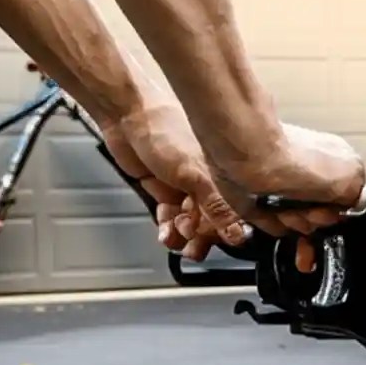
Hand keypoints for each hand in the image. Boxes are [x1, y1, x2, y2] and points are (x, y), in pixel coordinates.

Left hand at [99, 91, 249, 261]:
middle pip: (212, 219)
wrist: (127, 117)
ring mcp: (185, 185)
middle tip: (195, 247)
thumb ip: (216, 207)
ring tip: (177, 239)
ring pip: (190, 221)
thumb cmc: (165, 130)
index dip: (227, 230)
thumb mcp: (194, 176)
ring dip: (183, 235)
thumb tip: (238, 233)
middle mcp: (207, 181)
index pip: (233, 211)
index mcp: (223, 174)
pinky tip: (165, 232)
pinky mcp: (164, 187)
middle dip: (203, 236)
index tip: (219, 242)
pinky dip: (167, 227)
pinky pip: (170, 216)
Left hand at [207, 122, 365, 237]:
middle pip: (322, 220)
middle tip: (304, 205)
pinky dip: (270, 221)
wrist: (250, 157)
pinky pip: (274, 227)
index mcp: (337, 168)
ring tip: (282, 202)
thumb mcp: (349, 178)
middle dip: (313, 219)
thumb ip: (360, 195)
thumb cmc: (294, 160)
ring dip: (290, 220)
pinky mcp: (264, 201)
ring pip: (298, 226)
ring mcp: (288, 191)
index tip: (331, 211)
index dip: (338, 215)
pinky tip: (267, 206)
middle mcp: (313, 179)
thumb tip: (358, 203)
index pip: (346, 207)